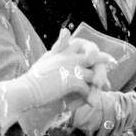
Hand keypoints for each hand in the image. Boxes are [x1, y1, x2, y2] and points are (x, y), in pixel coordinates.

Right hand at [0, 30, 115, 135]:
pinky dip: (91, 96)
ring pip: (94, 74)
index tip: (105, 56)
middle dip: (103, 63)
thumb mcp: (45, 59)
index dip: (94, 49)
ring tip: (101, 93)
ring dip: (98, 85)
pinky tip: (91, 103)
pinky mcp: (73, 81)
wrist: (24, 91)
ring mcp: (71, 68)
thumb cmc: (31, 80)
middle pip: (93, 55)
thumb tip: (65, 33)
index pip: (82, 43)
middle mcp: (68, 57)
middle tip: (110, 72)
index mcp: (61, 51)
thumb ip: (57, 48)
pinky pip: (88, 88)